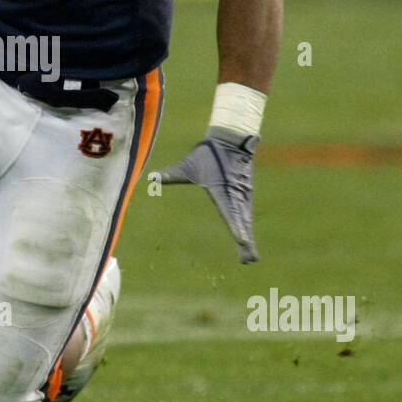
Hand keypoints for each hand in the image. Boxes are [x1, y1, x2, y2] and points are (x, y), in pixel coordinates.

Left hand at [154, 128, 258, 263]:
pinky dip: (248, 229)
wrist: (231, 140)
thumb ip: (171, 175)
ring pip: (246, 221)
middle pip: (242, 222)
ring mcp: (242, 196)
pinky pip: (246, 215)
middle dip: (246, 242)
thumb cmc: (208, 153)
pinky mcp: (244, 195)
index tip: (241, 239)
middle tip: (248, 260)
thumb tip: (151, 178)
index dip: (236, 226)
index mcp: (223, 189)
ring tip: (250, 258)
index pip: (230, 211)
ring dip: (249, 240)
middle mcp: (235, 195)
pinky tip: (248, 242)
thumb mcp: (188, 166)